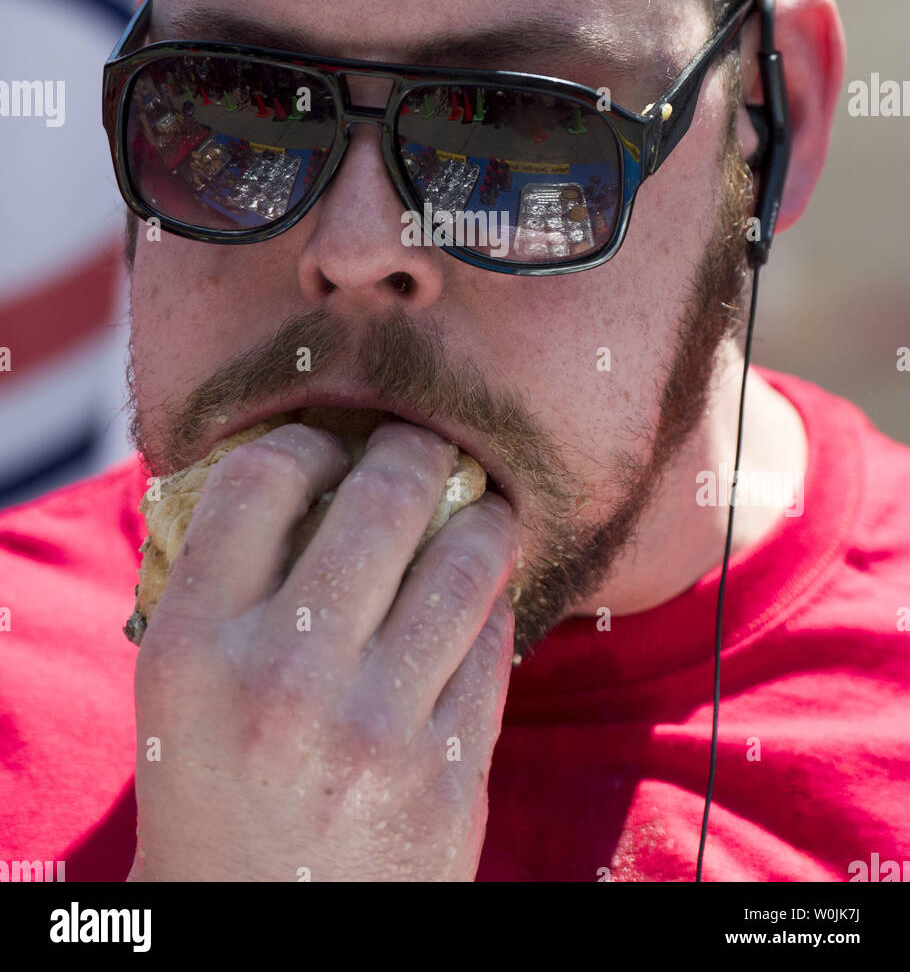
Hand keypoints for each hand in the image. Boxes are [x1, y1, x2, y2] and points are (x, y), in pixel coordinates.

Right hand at [127, 420, 518, 881]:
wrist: (260, 938)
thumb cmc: (212, 795)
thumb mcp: (175, 693)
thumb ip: (224, 584)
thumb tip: (304, 468)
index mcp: (195, 647)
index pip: (261, 478)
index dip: (308, 440)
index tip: (331, 447)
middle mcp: (284, 677)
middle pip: (385, 495)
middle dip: (418, 449)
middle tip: (427, 447)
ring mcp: (377, 728)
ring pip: (467, 560)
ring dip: (484, 517)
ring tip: (482, 509)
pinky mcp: (449, 775)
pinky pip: (497, 642)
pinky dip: (494, 603)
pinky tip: (481, 597)